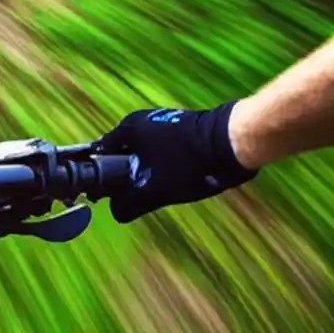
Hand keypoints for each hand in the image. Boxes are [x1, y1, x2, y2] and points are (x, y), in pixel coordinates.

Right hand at [95, 101, 256, 222]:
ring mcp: (160, 119)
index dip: (102, 176)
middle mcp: (139, 119)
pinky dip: (161, 162)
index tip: (108, 195)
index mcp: (127, 128)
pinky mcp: (178, 125)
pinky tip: (174, 177)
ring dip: (145, 169)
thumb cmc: (189, 164)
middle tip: (134, 196)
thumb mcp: (154, 191)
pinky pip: (160, 147)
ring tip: (156, 189)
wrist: (232, 142)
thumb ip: (129, 203)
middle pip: (122, 152)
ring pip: (143, 151)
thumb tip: (116, 213)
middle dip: (125, 174)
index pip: (101, 154)